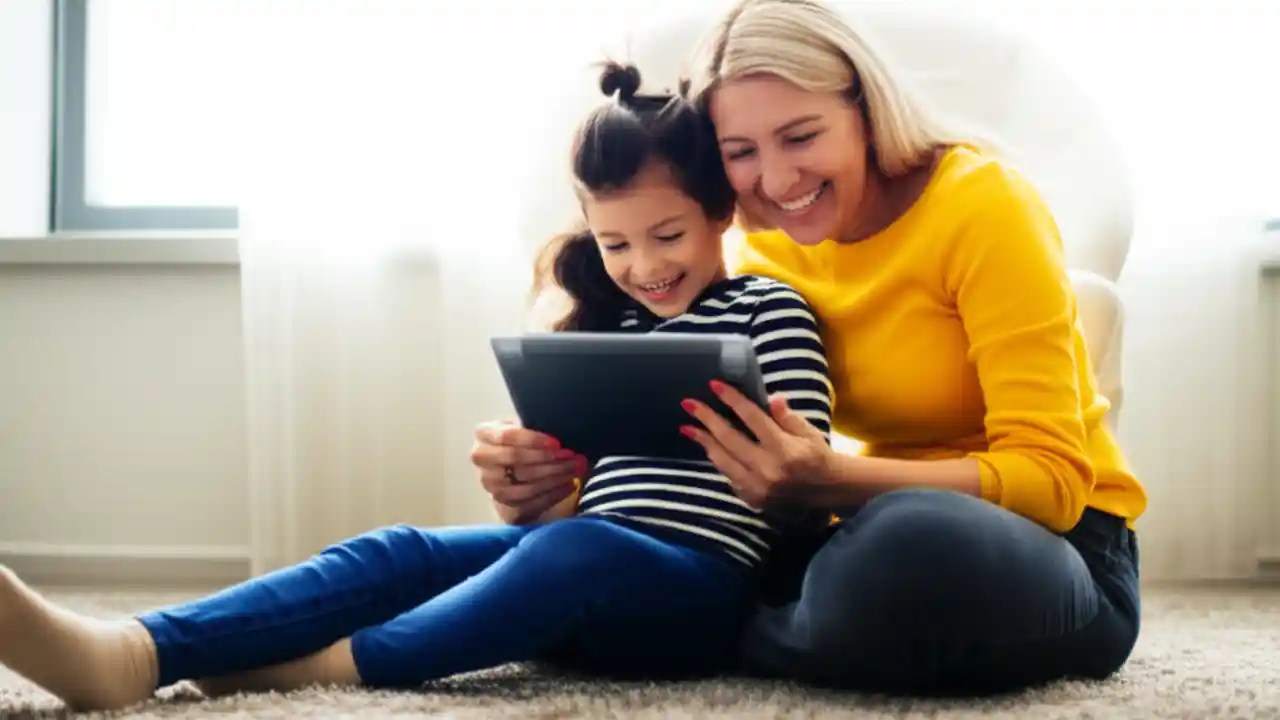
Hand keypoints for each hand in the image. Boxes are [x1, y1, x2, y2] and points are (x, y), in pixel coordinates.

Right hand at [470, 420, 586, 520]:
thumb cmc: (524, 441)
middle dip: (548, 458)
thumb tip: (563, 429)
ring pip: (524, 483)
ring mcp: (491, 485)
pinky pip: (531, 503)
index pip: (506, 436)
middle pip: (515, 459)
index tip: (556, 443)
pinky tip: (569, 485)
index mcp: (484, 434)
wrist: (514, 469)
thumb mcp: (525, 427)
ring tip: (576, 469)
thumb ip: (536, 426)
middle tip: (572, 456)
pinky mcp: (504, 506)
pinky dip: (553, 494)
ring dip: (555, 477)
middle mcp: (482, 459)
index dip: (533, 440)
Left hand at [679, 381, 833, 509]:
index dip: (732, 399)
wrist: (828, 491)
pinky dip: (718, 460)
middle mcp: (767, 469)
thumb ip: (787, 416)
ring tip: (687, 427)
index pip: (752, 418)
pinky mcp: (752, 499)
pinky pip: (729, 476)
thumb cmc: (817, 455)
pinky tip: (708, 448)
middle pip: (729, 439)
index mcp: (784, 448)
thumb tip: (772, 398)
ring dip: (704, 442)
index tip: (714, 385)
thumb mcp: (808, 431)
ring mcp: (757, 487)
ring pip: (723, 460)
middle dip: (707, 419)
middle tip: (688, 404)